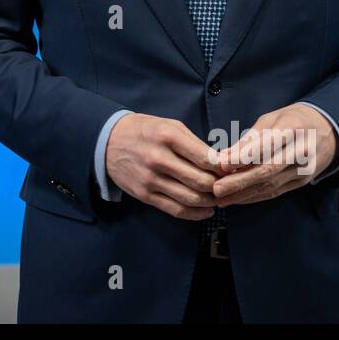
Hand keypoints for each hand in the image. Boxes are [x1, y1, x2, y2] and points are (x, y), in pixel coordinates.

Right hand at [105, 113, 219, 219]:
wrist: (107, 142)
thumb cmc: (144, 131)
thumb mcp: (169, 125)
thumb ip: (194, 143)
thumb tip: (220, 164)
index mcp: (167, 137)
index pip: (205, 158)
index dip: (223, 167)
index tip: (231, 170)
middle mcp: (158, 159)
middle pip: (201, 181)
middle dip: (220, 187)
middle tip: (228, 186)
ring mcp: (150, 179)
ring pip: (191, 199)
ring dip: (211, 202)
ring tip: (219, 198)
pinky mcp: (144, 195)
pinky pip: (176, 210)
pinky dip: (196, 214)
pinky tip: (206, 210)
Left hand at [210, 104, 337, 207]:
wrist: (329, 131)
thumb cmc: (294, 120)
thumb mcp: (273, 119)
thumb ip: (250, 138)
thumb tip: (224, 155)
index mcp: (294, 128)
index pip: (267, 144)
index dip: (244, 155)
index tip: (222, 163)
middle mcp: (302, 151)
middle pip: (268, 169)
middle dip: (240, 181)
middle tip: (217, 188)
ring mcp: (305, 169)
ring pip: (271, 184)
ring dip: (244, 193)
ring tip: (221, 198)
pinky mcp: (303, 182)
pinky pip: (276, 191)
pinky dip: (255, 196)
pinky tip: (238, 199)